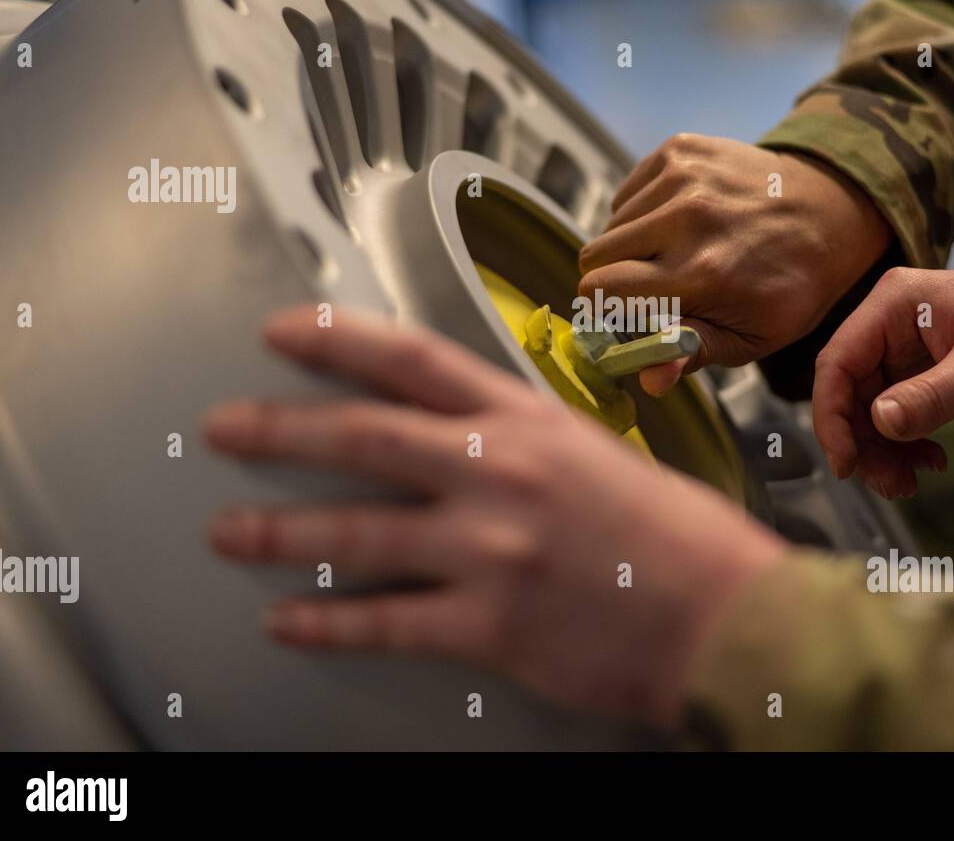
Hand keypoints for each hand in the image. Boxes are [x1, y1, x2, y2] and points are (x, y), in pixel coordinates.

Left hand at [204, 307, 786, 728]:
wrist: (729, 615)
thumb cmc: (679, 537)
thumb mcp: (600, 455)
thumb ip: (526, 441)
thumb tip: (464, 437)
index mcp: (530, 421)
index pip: (413, 358)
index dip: (337, 337)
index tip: (282, 331)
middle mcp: (499, 472)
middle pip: (362, 437)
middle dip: (279, 429)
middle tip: (223, 427)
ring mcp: (489, 548)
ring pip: (357, 531)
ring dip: (279, 531)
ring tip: (228, 532)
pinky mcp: (489, 623)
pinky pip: (386, 621)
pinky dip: (327, 621)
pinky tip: (288, 619)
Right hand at [578, 133, 892, 394]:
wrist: (831, 210)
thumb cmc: (791, 284)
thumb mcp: (754, 336)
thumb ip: (693, 354)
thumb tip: (648, 380)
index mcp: (702, 272)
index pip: (600, 289)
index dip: (603, 309)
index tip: (622, 315)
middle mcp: (686, 218)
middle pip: (594, 254)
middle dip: (613, 276)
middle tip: (650, 285)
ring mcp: (683, 176)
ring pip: (610, 221)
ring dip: (631, 242)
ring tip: (675, 251)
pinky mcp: (681, 149)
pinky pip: (629, 190)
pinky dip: (644, 209)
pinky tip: (681, 220)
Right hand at [812, 264, 953, 497]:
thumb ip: (933, 395)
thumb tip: (880, 423)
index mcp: (898, 302)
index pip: (838, 361)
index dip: (831, 417)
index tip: (846, 466)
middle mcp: (896, 322)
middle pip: (850, 391)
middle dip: (863, 443)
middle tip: (891, 485)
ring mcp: (913, 349)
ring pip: (872, 409)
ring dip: (883, 451)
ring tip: (910, 483)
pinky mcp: (933, 373)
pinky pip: (900, 414)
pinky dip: (907, 444)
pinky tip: (932, 462)